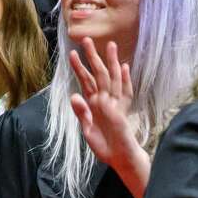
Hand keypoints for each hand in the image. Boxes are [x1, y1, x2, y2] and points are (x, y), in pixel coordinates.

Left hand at [69, 38, 144, 171]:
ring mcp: (114, 104)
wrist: (119, 158)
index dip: (79, 67)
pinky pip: (124, 93)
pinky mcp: (122, 112)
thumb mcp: (87, 130)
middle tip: (86, 39)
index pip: (86, 81)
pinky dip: (125, 80)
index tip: (72, 54)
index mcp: (94, 104)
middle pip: (99, 74)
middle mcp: (104, 100)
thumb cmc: (104, 145)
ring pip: (112, 79)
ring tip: (109, 45)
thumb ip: (81, 113)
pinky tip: (124, 67)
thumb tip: (74, 95)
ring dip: (110, 62)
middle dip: (93, 57)